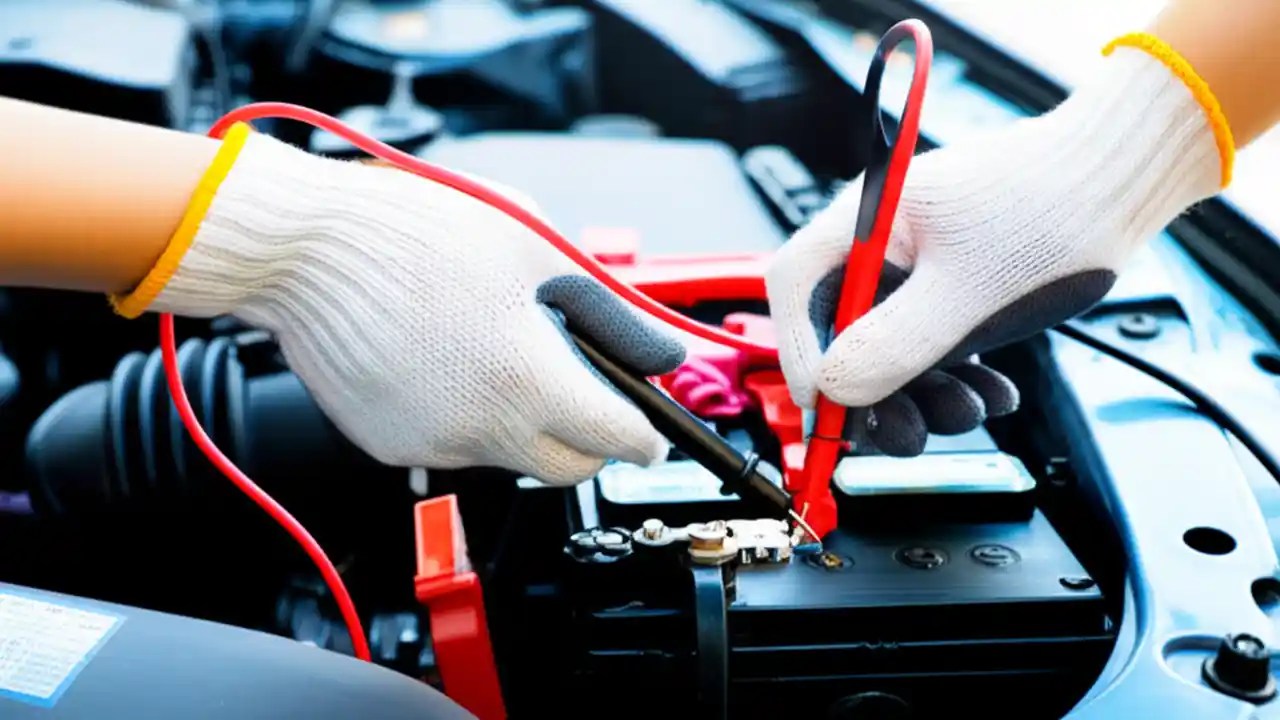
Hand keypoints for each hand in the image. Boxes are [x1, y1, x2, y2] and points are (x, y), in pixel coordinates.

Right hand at [130, 125, 684, 484]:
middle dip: (590, 438)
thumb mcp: (535, 248)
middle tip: (585, 391)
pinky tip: (447, 361)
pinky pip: (454, 446)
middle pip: (568, 467)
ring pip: (509, 456)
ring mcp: (431, 444)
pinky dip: (467, 417)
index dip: (645, 435)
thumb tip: (654, 349)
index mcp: (526, 379)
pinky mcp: (390, 446)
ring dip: (523, 421)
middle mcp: (480, 428)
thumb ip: (607, 310)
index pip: (616, 439)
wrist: (304, 247)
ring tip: (494, 349)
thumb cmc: (412, 230)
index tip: (651, 431)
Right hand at [766, 45, 1222, 454]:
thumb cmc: (1056, 200)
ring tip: (967, 411)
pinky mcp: (950, 290)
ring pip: (890, 350)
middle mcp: (883, 243)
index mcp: (868, 219)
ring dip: (922, 394)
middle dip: (871, 391)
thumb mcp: (969, 287)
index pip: (798, 288)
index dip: (800, 351)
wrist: (1125, 179)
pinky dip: (957, 379)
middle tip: (899, 433)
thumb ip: (895, 342)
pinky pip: (934, 349)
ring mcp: (917, 268)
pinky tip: (991, 394)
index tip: (824, 405)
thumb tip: (835, 387)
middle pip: (840, 329)